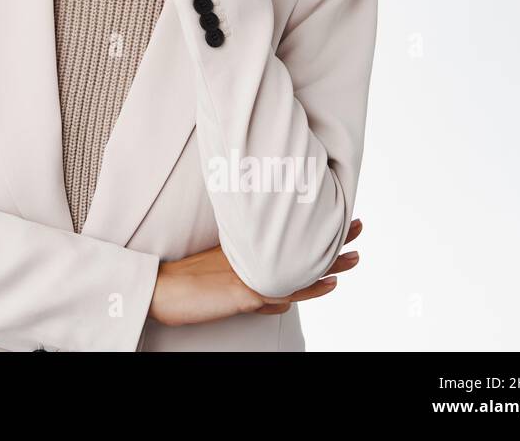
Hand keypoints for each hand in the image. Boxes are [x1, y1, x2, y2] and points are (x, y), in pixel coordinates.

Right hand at [148, 218, 363, 326]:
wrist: (160, 289)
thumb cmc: (186, 287)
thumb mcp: (226, 288)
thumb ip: (256, 292)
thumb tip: (284, 303)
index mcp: (246, 255)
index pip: (288, 239)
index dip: (314, 230)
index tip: (337, 216)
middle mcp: (252, 260)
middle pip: (299, 247)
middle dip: (331, 236)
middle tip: (359, 223)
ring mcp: (249, 274)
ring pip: (298, 266)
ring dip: (330, 260)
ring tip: (355, 253)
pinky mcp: (245, 292)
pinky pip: (284, 288)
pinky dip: (310, 285)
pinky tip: (329, 282)